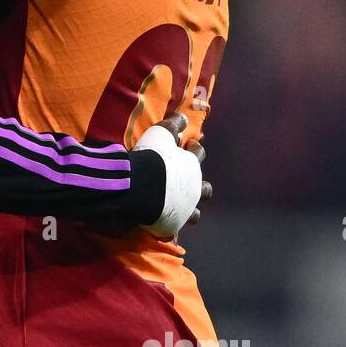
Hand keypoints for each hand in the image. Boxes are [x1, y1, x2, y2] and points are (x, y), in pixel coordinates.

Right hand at [155, 113, 211, 227]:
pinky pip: (172, 230)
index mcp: (192, 167)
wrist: (140, 186)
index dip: (193, 149)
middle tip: (187, 182)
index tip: (187, 145)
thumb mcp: (160, 134)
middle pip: (205, 189)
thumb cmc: (152, 158)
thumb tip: (183, 116)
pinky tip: (163, 228)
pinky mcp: (171, 225)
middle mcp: (194, 189)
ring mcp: (185, 210)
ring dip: (188, 211)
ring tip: (179, 210)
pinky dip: (169, 228)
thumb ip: (172, 125)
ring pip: (194, 214)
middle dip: (199, 186)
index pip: (198, 155)